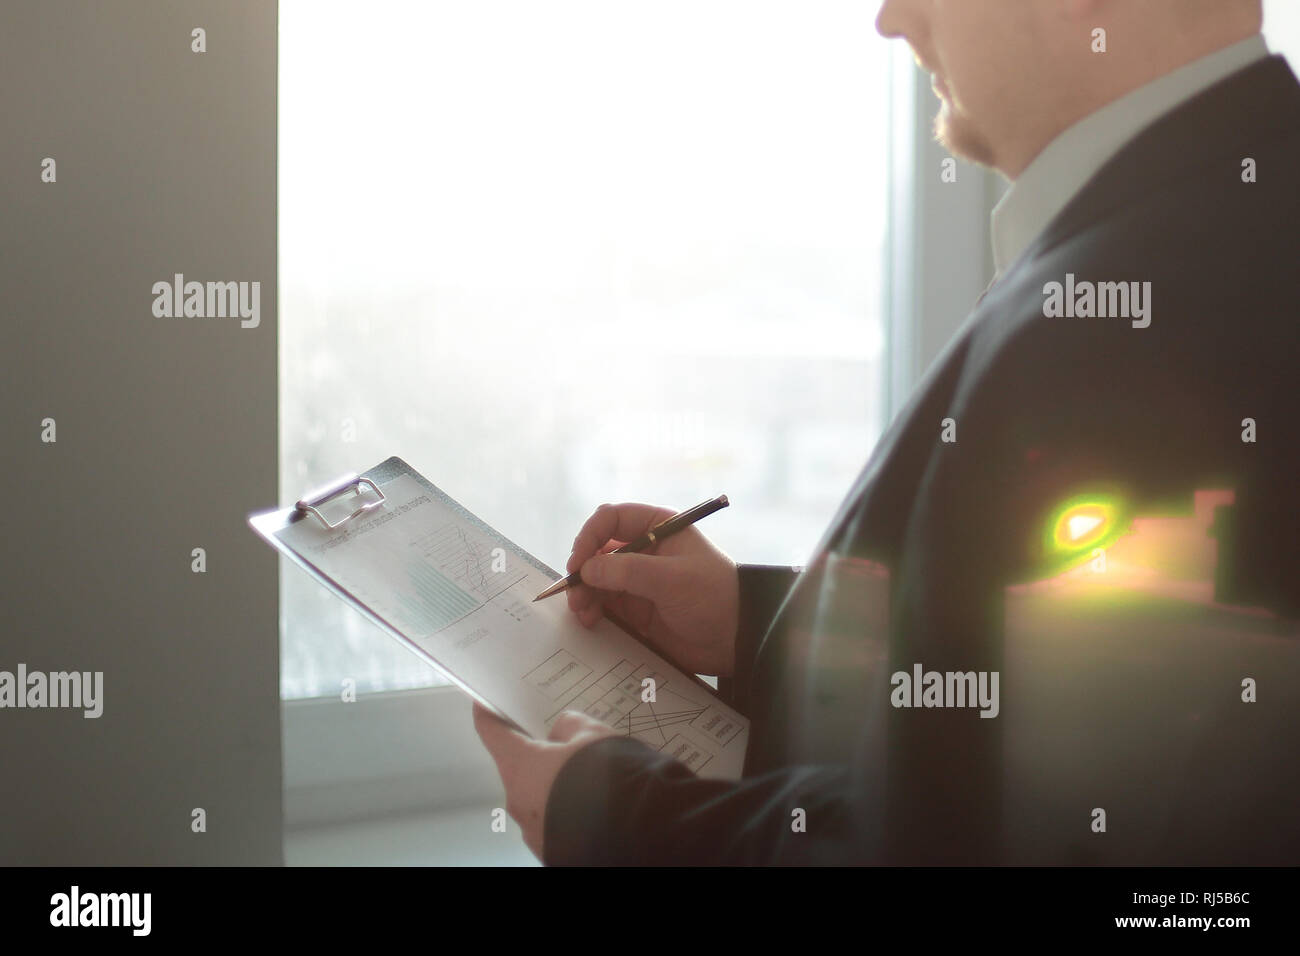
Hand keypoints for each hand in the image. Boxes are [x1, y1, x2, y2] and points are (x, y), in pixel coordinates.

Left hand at [472, 702, 618, 859]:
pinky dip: (569, 811)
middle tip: (570, 747)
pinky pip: (555, 822)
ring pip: (539, 798)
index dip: (489, 715)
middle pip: (520, 769)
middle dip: (541, 757)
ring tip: (593, 781)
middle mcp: (519, 803)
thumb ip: (570, 726)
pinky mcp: (551, 851)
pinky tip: (596, 805)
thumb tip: (563, 735)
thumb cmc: (609, 780)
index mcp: (520, 767)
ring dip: (557, 787)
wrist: (634, 832)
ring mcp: (533, 832)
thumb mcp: (593, 734)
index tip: (484, 705)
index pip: (492, 733)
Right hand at [566, 502, 738, 676]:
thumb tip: (586, 570)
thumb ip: (628, 572)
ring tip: (582, 611)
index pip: (612, 519)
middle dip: (583, 570)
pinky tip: (591, 621)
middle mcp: (645, 550)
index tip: (579, 562)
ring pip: (597, 580)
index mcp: (658, 527)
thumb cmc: (713, 597)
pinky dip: (592, 610)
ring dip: (584, 593)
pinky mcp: (636, 609)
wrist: (737, 640)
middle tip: (575, 593)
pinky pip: (605, 605)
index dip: (590, 536)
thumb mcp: (673, 579)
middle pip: (598, 551)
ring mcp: (638, 581)